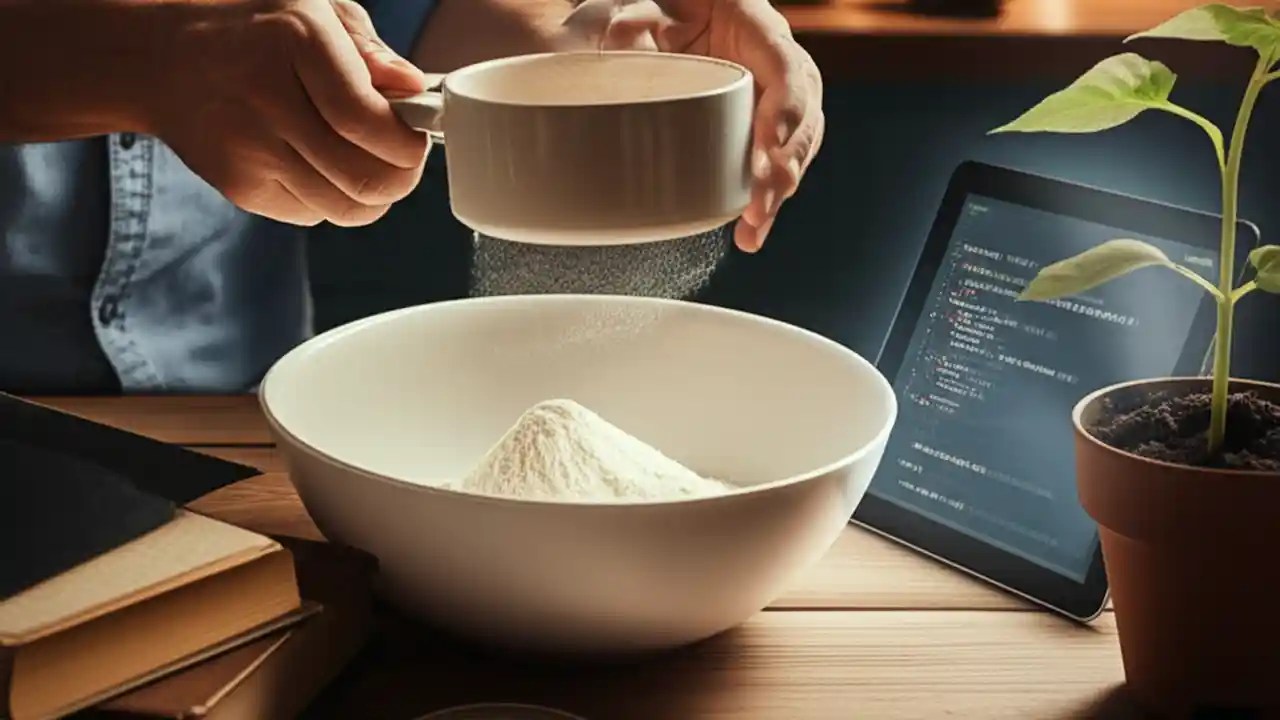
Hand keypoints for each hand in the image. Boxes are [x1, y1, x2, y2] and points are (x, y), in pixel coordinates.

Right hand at [150, 0, 430, 226]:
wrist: (159, 58)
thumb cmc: (254, 29)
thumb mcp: (314, 8)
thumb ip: (368, 48)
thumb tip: (413, 87)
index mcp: (296, 41)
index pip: (368, 122)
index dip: (408, 142)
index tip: (416, 134)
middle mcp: (269, 99)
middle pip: (366, 178)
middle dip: (403, 176)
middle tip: (403, 158)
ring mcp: (250, 151)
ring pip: (346, 209)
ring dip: (375, 196)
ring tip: (369, 163)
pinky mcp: (240, 188)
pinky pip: (314, 216)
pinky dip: (334, 200)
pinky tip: (322, 167)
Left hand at [564, 0, 823, 251]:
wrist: (655, 24)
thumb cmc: (656, 10)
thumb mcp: (644, 7)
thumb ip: (634, 19)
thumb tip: (618, 37)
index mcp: (756, 25)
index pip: (786, 67)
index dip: (785, 110)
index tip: (770, 147)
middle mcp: (775, 61)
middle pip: (803, 115)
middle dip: (785, 165)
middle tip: (762, 205)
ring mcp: (771, 96)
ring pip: (795, 145)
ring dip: (778, 191)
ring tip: (755, 229)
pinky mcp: (757, 127)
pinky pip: (775, 161)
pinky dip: (765, 196)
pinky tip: (752, 230)